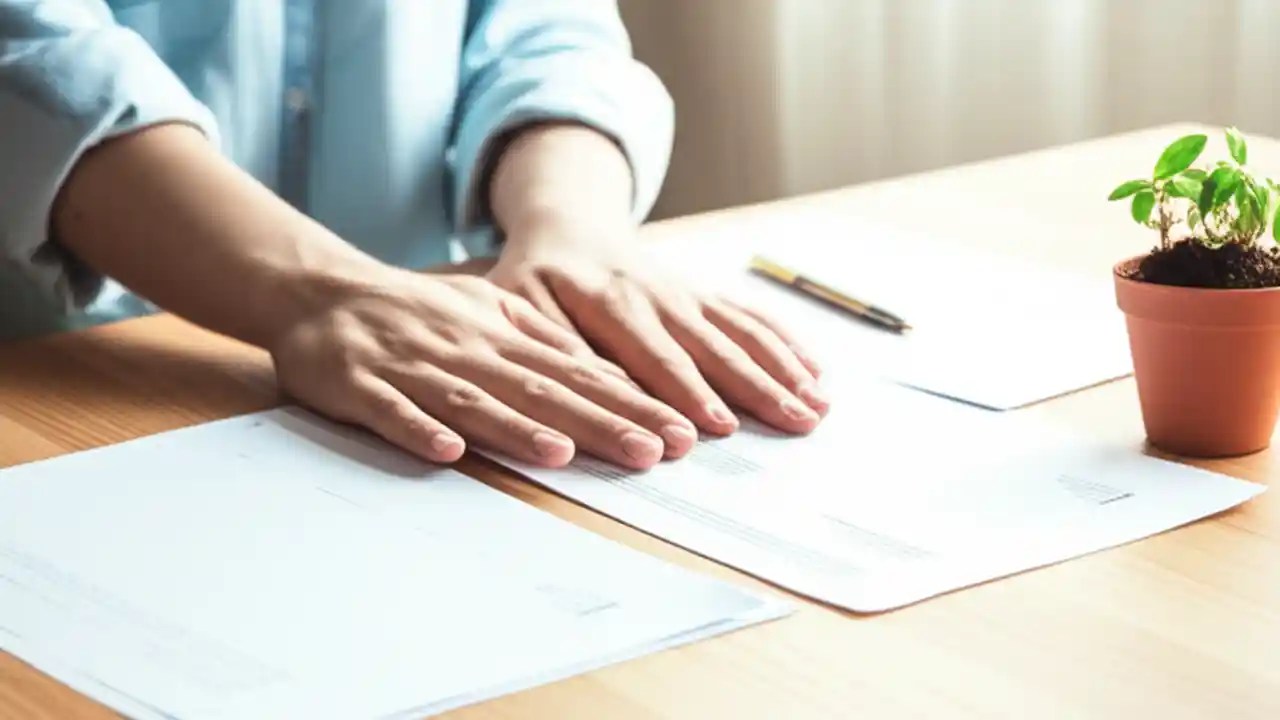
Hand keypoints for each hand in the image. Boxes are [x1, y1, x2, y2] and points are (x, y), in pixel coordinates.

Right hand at [268, 267, 698, 469]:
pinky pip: (391, 410)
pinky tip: (447, 453)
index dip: (629, 402)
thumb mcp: (484, 308)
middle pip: (540, 389)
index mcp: (500, 335)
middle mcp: (465, 350)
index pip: (578, 373)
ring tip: (565, 453)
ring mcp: (412, 367)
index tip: (677, 431)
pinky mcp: (360, 385)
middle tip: (654, 450)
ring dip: (517, 428)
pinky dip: (418, 429)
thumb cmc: (414, 310)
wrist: (321, 291)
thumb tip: (599, 368)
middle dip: (599, 421)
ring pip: (472, 400)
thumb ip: (538, 336)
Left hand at [487, 227, 827, 436]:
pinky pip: (751, 318)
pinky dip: (785, 343)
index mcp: (607, 300)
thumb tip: (586, 392)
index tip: (705, 432)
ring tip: (817, 407)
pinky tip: (816, 372)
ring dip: (782, 370)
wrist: (569, 227)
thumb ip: (553, 346)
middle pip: (712, 348)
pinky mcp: (705, 296)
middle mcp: (657, 295)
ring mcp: (688, 294)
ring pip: (741, 333)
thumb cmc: (536, 278)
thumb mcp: (521, 305)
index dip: (680, 394)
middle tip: (791, 423)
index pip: (650, 355)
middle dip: (754, 388)